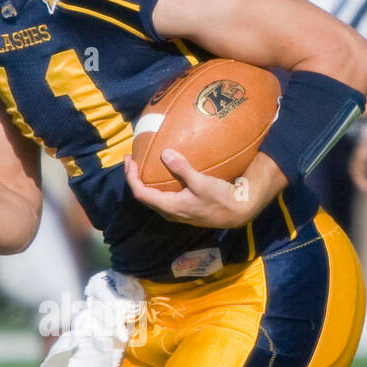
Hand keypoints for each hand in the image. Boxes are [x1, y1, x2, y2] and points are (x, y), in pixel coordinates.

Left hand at [123, 147, 285, 227]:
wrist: (236, 212)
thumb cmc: (220, 199)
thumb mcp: (202, 182)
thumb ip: (182, 169)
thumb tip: (164, 154)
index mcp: (169, 206)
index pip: (140, 193)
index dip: (131, 177)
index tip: (129, 159)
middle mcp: (169, 211)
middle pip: (143, 195)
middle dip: (134, 177)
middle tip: (133, 159)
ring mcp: (176, 211)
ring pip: (153, 196)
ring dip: (145, 180)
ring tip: (144, 164)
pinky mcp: (183, 208)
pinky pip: (163, 195)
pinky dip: (158, 182)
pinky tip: (164, 171)